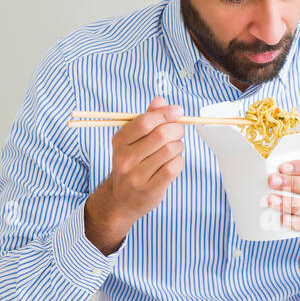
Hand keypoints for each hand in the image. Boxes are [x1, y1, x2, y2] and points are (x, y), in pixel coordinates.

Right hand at [84, 97, 184, 253]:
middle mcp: (125, 158)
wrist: (122, 200)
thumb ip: (147, 119)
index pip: (145, 122)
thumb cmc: (132, 164)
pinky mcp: (150, 189)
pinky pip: (174, 167)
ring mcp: (136, 176)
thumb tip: (161, 100)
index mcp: (119, 141)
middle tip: (179, 131)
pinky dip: (179, 161)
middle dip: (176, 129)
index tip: (178, 111)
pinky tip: (174, 162)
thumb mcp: (133, 141)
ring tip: (173, 149)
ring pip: (171, 150)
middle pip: (161, 135)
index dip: (165, 114)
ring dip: (178, 147)